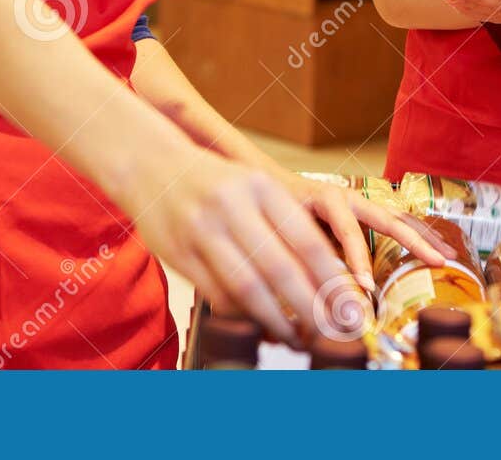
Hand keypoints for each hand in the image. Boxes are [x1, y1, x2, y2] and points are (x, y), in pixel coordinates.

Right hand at [116, 146, 363, 344]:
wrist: (151, 163)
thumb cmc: (215, 181)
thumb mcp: (255, 186)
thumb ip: (286, 225)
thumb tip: (326, 282)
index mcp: (259, 186)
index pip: (307, 241)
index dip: (332, 282)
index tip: (350, 309)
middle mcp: (230, 205)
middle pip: (280, 270)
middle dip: (310, 309)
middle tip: (329, 333)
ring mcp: (200, 230)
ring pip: (246, 288)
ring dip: (275, 320)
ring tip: (296, 338)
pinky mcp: (177, 253)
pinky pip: (217, 294)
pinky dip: (242, 315)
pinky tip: (258, 323)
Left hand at [273, 171, 452, 290]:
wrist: (269, 183)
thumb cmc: (274, 208)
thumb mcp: (281, 229)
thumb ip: (298, 253)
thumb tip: (308, 292)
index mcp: (327, 199)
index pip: (348, 232)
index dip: (359, 261)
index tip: (368, 289)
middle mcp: (350, 198)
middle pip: (388, 219)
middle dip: (415, 242)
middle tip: (439, 263)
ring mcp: (361, 203)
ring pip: (399, 218)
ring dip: (425, 237)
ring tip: (450, 256)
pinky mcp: (364, 211)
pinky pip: (396, 222)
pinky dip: (418, 235)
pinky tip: (436, 249)